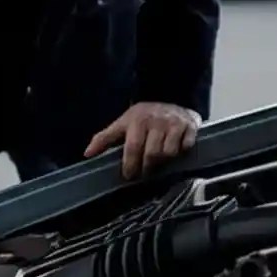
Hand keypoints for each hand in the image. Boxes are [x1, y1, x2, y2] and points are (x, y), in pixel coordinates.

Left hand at [84, 102, 200, 178]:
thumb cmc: (145, 117)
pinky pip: (186, 147)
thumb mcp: (123, 123)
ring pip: (169, 153)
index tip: (129, 176)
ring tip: (160, 161)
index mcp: (137, 120)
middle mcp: (156, 120)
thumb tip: (87, 154)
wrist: (174, 100)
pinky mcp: (190, 126)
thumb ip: (105, 138)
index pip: (133, 147)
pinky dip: (182, 152)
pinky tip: (177, 150)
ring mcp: (174, 123)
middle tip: (145, 171)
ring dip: (164, 161)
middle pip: (152, 153)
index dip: (130, 165)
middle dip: (147, 167)